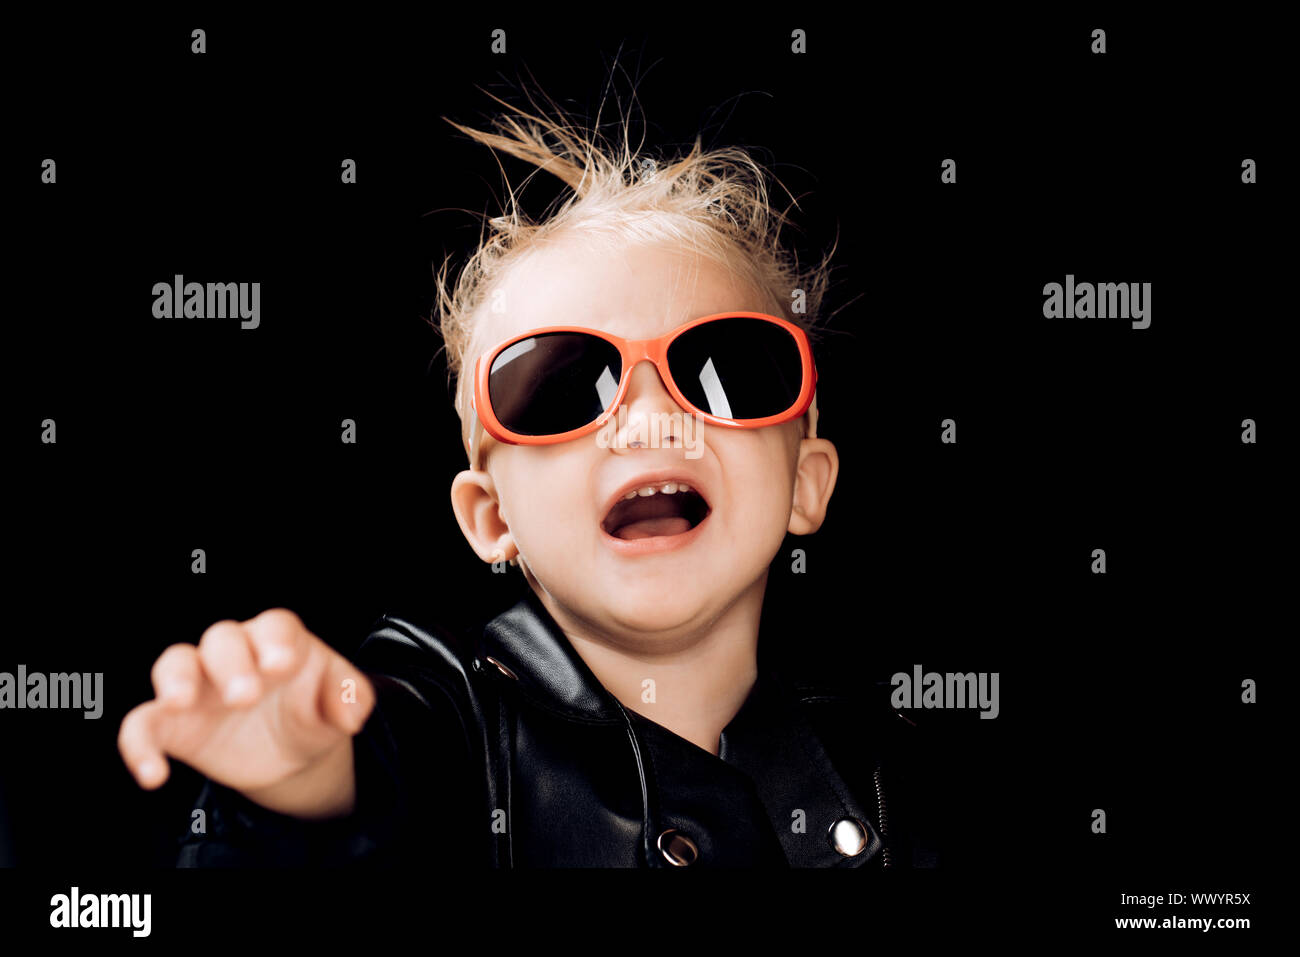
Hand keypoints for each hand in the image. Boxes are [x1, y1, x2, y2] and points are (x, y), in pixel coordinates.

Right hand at [117, 608, 375, 816]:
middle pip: (222, 638)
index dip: (275, 641)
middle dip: (230, 662)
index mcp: (280, 641)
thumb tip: (352, 714)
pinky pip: (142, 724)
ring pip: (174, 662)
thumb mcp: (338, 705)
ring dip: (175, 678)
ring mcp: (199, 684)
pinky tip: (153, 775)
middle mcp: (235, 654)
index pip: (275, 627)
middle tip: (245, 695)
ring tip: (182, 702)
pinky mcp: (172, 722)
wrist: (289, 749)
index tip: (281, 665)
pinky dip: (139, 746)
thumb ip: (349, 699)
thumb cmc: (312, 710)